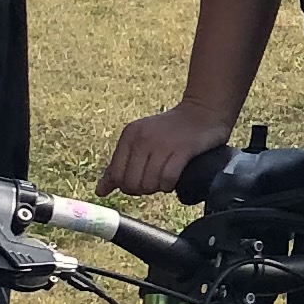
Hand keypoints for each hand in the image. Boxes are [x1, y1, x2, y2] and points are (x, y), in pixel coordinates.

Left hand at [101, 101, 230, 197]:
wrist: (203, 112)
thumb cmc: (170, 131)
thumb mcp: (140, 142)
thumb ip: (118, 166)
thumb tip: (100, 191)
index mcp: (129, 135)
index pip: (117, 175)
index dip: (128, 186)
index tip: (141, 182)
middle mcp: (143, 138)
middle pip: (132, 183)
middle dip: (144, 189)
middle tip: (156, 181)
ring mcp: (162, 144)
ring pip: (149, 184)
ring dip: (158, 188)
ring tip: (165, 178)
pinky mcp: (182, 150)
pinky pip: (167, 179)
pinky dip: (169, 186)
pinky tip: (174, 179)